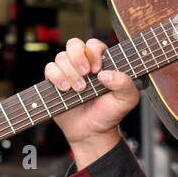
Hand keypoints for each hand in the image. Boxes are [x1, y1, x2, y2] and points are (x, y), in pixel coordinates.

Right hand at [44, 37, 140, 168]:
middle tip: (86, 74)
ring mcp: (68, 72)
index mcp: (101, 63)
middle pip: (74, 44)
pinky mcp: (55, 82)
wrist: (92, 132)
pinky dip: (56, 77)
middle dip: (78, 57)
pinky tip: (65, 89)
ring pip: (61, 57)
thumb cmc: (110, 113)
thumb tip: (106, 74)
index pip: (94, 44)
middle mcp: (84, 64)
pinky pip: (49, 69)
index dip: (94, 52)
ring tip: (79, 90)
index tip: (97, 70)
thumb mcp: (127, 99)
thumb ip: (125, 83)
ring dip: (70, 73)